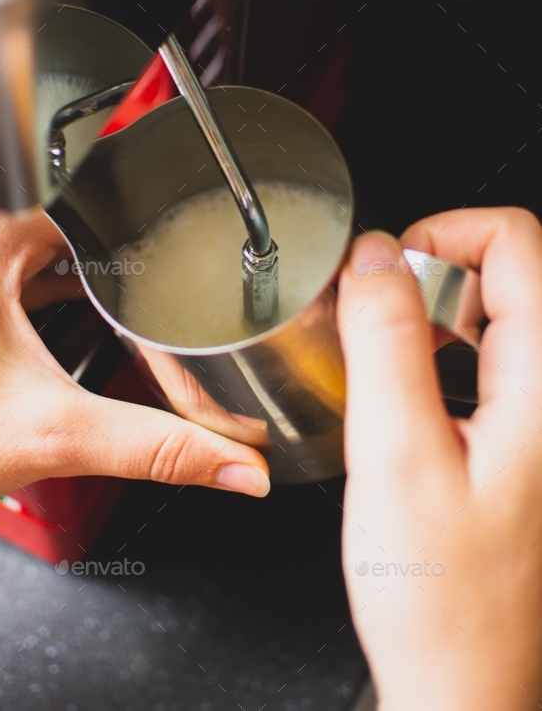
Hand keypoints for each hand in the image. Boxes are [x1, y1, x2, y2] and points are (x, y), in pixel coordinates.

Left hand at [0, 204, 269, 514]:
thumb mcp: (55, 437)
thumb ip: (159, 449)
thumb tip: (239, 467)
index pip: (89, 212)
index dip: (130, 247)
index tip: (154, 272)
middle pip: (59, 233)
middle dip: (95, 273)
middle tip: (118, 310)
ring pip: (27, 251)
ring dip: (61, 282)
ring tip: (90, 315)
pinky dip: (28, 296)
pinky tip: (45, 329)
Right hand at [337, 208, 541, 710]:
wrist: (471, 685)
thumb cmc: (443, 599)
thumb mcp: (396, 459)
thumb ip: (386, 343)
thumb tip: (374, 257)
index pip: (517, 242)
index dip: (443, 234)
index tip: (387, 269)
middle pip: (513, 273)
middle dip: (435, 275)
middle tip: (379, 319)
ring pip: (502, 316)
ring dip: (439, 316)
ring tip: (390, 356)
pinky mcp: (529, 442)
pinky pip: (495, 363)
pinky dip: (449, 354)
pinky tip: (414, 394)